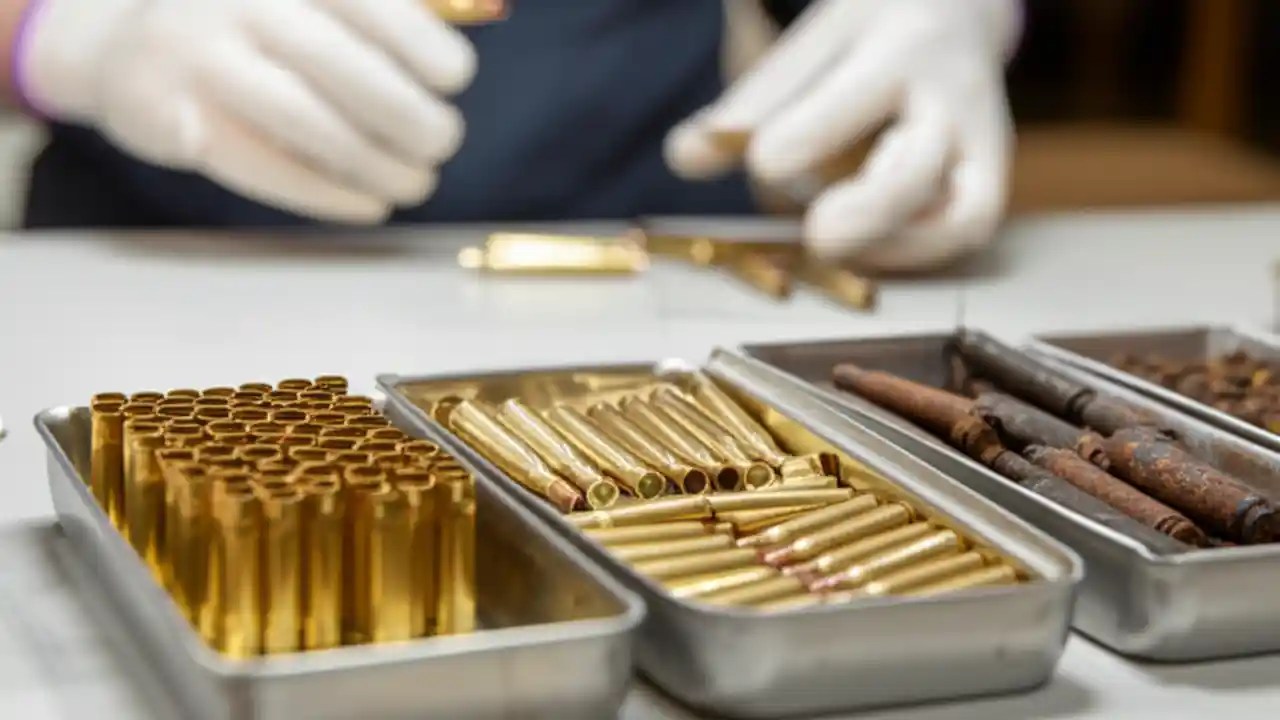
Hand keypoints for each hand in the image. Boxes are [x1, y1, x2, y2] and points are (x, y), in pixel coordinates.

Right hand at [17, 0, 474, 222]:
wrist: (122, 46)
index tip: (456, 78)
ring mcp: (199, 56)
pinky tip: (368, 203)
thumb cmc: (248, 24)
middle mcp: (239, 2)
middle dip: (407, 114)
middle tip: (443, 141)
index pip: (367, 1)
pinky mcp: (172, 115)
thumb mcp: (309, 0)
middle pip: (340, 65)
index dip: (420, 42)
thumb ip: (386, 9)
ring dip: (374, 163)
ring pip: (305, 120)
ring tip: (417, 183)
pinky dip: (327, 193)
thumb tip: (486, 7)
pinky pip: (264, 164)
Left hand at [667, 0, 1019, 271]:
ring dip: (896, 247)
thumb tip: (684, 157)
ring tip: (837, 250)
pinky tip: (863, 253)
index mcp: (901, 47)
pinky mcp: (987, 185)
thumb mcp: (810, 47)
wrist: (961, 13)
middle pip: (923, 165)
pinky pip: (966, 233)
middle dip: (871, 209)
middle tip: (819, 237)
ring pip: (965, 213)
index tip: (762, 161)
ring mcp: (981, 148)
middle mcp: (953, 99)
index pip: (859, 95)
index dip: (810, 132)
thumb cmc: (869, 35)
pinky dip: (913, 254)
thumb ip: (749, 105)